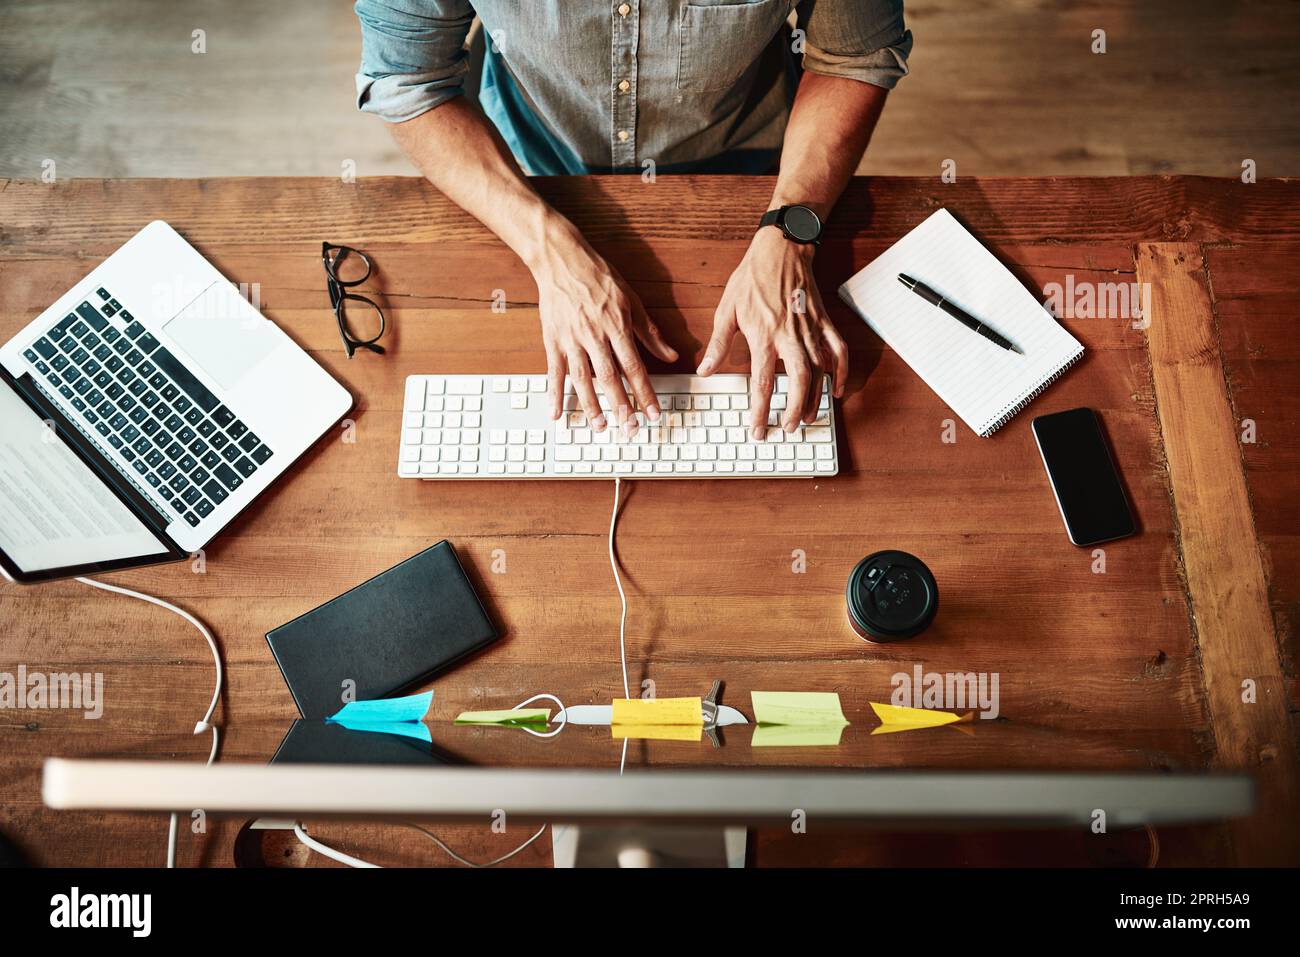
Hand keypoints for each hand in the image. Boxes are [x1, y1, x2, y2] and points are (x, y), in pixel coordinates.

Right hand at [532, 221, 676, 433]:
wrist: (561, 259)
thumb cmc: (598, 276)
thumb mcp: (631, 299)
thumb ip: (650, 332)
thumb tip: (670, 355)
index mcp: (616, 326)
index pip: (635, 367)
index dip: (645, 393)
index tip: (653, 413)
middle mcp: (594, 336)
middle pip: (609, 378)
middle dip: (621, 406)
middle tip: (629, 428)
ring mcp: (571, 339)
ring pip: (582, 379)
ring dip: (592, 406)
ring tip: (600, 426)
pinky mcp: (552, 340)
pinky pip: (553, 371)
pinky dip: (554, 393)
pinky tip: (556, 413)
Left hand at [698, 227, 847, 438]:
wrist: (781, 249)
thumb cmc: (752, 278)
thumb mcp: (727, 310)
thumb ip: (717, 344)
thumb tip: (704, 371)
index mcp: (763, 334)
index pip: (763, 381)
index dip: (761, 410)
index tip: (759, 430)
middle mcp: (790, 335)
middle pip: (799, 381)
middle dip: (796, 409)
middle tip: (790, 428)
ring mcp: (811, 329)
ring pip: (821, 371)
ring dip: (817, 398)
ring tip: (809, 417)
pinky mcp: (824, 322)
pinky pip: (839, 351)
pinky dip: (842, 372)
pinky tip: (838, 390)